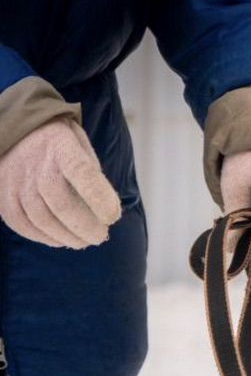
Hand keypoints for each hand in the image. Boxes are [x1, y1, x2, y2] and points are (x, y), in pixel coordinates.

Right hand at [0, 117, 120, 247]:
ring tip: (83, 241)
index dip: (99, 198)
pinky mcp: (4, 196)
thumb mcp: (81, 146)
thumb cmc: (60, 145)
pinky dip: (45, 237)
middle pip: (61, 203)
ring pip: (42, 219)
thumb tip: (106, 214)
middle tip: (100, 236)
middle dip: (86, 227)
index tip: (113, 216)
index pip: (82, 173)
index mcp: (61, 146)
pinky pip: (22, 224)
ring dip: (68, 237)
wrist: (18, 134)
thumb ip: (92, 175)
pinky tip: (60, 239)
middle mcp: (35, 163)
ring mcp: (15, 180)